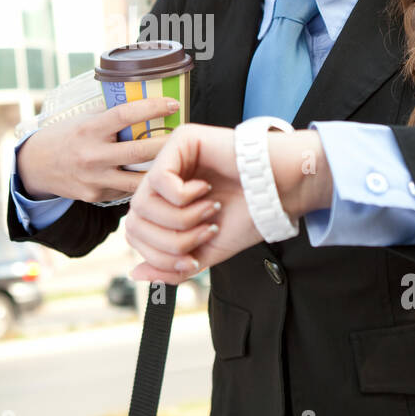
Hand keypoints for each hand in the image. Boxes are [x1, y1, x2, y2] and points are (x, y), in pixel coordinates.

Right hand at [16, 96, 181, 204]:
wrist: (36, 167)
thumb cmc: (65, 137)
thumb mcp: (83, 119)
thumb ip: (109, 114)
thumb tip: (143, 99)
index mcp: (89, 129)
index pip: (125, 115)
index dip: (152, 108)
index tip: (173, 104)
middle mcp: (92, 155)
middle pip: (139, 151)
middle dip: (168, 144)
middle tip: (187, 137)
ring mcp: (95, 179)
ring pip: (138, 179)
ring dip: (161, 171)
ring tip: (180, 163)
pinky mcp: (97, 196)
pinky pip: (127, 190)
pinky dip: (142, 183)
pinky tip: (158, 180)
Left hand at [124, 123, 330, 283]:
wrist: (280, 191)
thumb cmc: (248, 215)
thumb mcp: (205, 251)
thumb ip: (172, 266)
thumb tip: (136, 274)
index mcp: (164, 203)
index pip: (136, 234)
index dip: (159, 256)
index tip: (193, 259)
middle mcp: (162, 179)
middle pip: (135, 222)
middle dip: (171, 242)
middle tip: (206, 232)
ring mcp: (169, 158)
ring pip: (143, 204)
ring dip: (180, 219)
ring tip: (210, 211)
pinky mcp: (180, 141)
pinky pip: (159, 179)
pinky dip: (183, 197)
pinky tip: (206, 189)